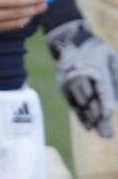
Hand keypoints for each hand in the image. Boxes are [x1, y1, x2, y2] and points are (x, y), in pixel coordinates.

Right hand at [46, 19, 117, 136]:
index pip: (101, 88)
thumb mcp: (111, 58)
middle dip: (100, 119)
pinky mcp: (65, 90)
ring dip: (92, 120)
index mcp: (95, 68)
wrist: (69, 43)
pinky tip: (90, 126)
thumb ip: (117, 76)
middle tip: (108, 134)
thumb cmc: (96, 51)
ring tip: (102, 132)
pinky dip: (82, 117)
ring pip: (82, 107)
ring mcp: (71, 85)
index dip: (105, 102)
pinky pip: (74, 106)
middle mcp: (81, 78)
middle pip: (91, 102)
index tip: (108, 115)